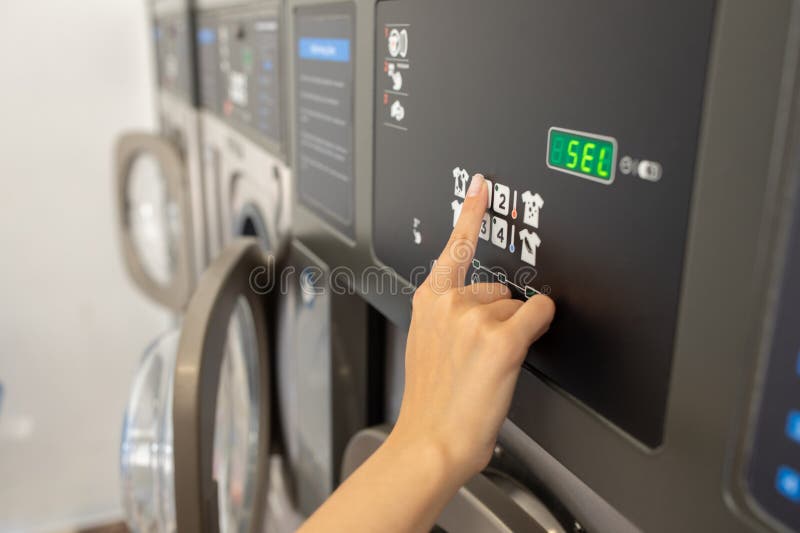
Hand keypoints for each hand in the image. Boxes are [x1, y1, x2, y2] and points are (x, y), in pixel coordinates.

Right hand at [391, 173, 554, 484]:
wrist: (432, 440)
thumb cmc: (432, 401)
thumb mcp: (426, 347)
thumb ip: (446, 317)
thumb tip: (480, 308)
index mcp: (428, 301)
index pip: (455, 246)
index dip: (472, 211)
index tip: (483, 185)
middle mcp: (448, 302)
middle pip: (499, 288)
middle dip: (500, 315)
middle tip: (481, 354)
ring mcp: (473, 318)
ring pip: (518, 306)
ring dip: (514, 331)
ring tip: (488, 366)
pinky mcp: (501, 339)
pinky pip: (538, 313)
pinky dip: (540, 324)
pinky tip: (522, 346)